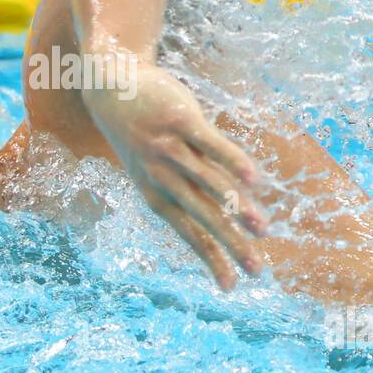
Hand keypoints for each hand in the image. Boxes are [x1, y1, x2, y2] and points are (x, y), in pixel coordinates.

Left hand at [80, 53, 266, 287]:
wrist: (109, 86)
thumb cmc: (140, 133)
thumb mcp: (153, 167)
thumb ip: (187, 189)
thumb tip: (222, 215)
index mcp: (155, 194)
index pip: (188, 233)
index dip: (210, 259)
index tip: (232, 286)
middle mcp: (161, 176)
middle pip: (201, 216)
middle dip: (230, 245)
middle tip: (257, 270)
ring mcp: (169, 147)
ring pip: (208, 183)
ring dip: (236, 208)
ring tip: (262, 229)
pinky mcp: (180, 119)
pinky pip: (210, 144)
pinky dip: (232, 161)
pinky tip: (253, 179)